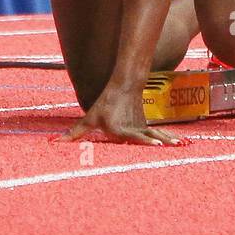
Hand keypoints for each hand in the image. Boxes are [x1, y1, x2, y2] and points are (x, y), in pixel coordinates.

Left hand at [57, 86, 186, 145]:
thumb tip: (53, 142)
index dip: (146, 142)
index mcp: (121, 130)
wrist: (124, 86)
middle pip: (147, 141)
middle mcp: (133, 130)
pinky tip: (181, 145)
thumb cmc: (104, 105)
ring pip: (158, 136)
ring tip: (181, 146)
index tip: (157, 145)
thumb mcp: (89, 119)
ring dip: (170, 142)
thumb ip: (74, 134)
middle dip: (160, 145)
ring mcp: (142, 129)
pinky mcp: (147, 128)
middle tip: (173, 148)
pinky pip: (160, 135)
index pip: (134, 138)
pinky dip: (170, 140)